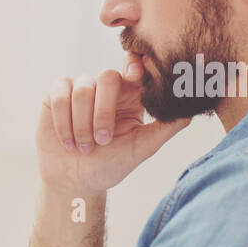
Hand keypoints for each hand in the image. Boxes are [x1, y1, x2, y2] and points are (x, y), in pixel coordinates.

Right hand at [37, 52, 191, 195]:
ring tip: (83, 147)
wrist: (74, 182)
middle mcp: (105, 89)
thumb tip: (191, 112)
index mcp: (130, 96)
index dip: (134, 64)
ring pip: (82, 89)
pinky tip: (67, 140)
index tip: (135, 72)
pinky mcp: (56, 96)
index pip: (135, 69)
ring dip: (81, 123)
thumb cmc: (109, 166)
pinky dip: (63, 121)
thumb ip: (164, 129)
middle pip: (107, 78)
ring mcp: (79, 90)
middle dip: (103, 112)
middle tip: (102, 140)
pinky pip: (59, 96)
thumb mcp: (140, 149)